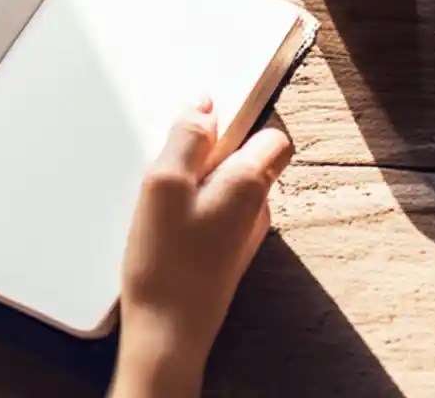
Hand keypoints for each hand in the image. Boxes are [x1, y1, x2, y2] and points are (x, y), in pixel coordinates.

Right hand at [110, 97, 291, 397]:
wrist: (167, 331)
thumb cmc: (166, 263)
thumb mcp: (163, 184)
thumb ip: (187, 138)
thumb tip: (206, 104)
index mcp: (250, 182)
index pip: (272, 132)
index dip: (242, 119)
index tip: (204, 123)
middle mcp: (256, 205)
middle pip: (251, 156)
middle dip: (216, 149)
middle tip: (173, 162)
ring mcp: (242, 230)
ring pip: (230, 183)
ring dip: (199, 178)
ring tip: (162, 195)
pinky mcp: (224, 250)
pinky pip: (215, 209)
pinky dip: (193, 205)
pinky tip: (164, 222)